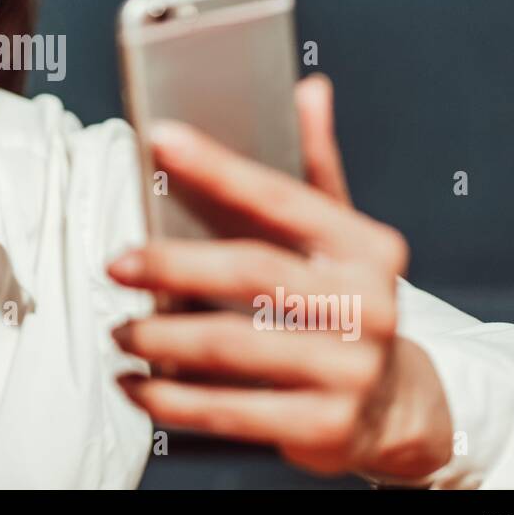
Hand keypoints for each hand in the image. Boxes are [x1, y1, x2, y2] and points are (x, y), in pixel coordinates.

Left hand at [107, 74, 453, 479]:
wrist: (395, 407)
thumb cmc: (346, 303)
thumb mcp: (343, 235)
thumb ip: (317, 165)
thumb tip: (308, 88)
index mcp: (367, 248)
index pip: (281, 196)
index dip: (217, 165)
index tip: (159, 140)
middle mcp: (368, 306)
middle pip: (251, 272)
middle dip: (172, 264)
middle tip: (118, 263)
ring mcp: (350, 371)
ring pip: (231, 346)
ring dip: (160, 337)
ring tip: (120, 327)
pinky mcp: (323, 426)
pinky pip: (229, 411)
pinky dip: (171, 400)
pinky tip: (136, 384)